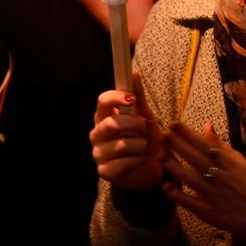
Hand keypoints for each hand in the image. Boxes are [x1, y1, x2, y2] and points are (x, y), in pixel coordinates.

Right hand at [91, 73, 164, 191]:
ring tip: (146, 146)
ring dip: (140, 145)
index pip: (102, 102)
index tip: (132, 98)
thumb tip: (134, 73)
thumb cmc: (144, 138)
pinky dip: (139, 160)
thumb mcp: (144, 115)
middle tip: (147, 126)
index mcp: (103, 117)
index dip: (116, 97)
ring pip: (121, 145)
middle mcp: (97, 134)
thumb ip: (138, 96)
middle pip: (110, 123)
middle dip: (133, 124)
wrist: (149, 167)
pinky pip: (124, 163)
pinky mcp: (105, 172)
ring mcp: (98, 154)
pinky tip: (143, 159)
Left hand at [163, 121, 245, 238]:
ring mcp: (212, 194)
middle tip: (163, 136)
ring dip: (174, 167)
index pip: (205, 145)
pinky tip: (166, 186)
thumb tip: (206, 126)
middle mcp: (219, 176)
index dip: (188, 134)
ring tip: (161, 157)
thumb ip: (220, 144)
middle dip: (178, 146)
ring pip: (190, 179)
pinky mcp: (208, 211)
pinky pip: (190, 202)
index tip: (174, 124)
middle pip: (195, 158)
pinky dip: (177, 195)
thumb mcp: (238, 160)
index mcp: (227, 163)